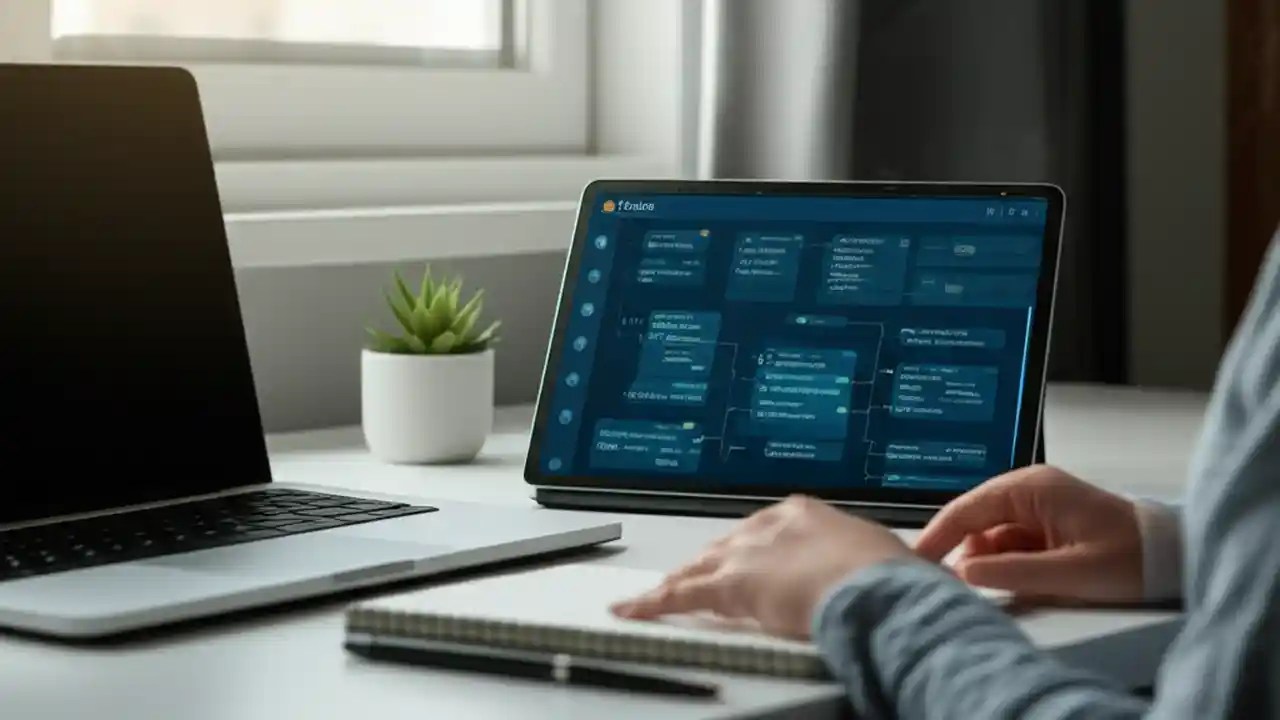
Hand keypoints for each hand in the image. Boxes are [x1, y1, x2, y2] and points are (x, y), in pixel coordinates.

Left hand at [610, 495, 914, 637]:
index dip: (751, 553)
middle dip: (711, 567)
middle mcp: (768, 525)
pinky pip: (679, 596)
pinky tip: (631, 609)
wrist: (874, 587)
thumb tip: (899, 577)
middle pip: (726, 547)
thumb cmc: (890, 578)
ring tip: (656, 595)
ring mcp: (745, 553)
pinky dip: (651, 604)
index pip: (763, 532)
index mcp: (804, 513)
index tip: (746, 562)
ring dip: (678, 584)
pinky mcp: (727, 586)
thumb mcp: (884, 560)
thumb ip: (870, 565)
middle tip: (697, 582)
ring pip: (699, 569)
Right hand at [914, 465, 1143, 601]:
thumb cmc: (1130, 558)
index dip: (936, 536)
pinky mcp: (1044, 522)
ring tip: (985, 585)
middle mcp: (1028, 489)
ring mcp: (1036, 504)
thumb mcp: (1071, 572)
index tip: (914, 561)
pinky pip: (1007, 540)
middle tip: (942, 581)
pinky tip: (1005, 580)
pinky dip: (1000, 560)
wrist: (1173, 556)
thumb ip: (1014, 572)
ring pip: (988, 532)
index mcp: (1031, 489)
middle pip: (972, 518)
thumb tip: (962, 573)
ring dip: (982, 558)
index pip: (966, 509)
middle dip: (958, 549)